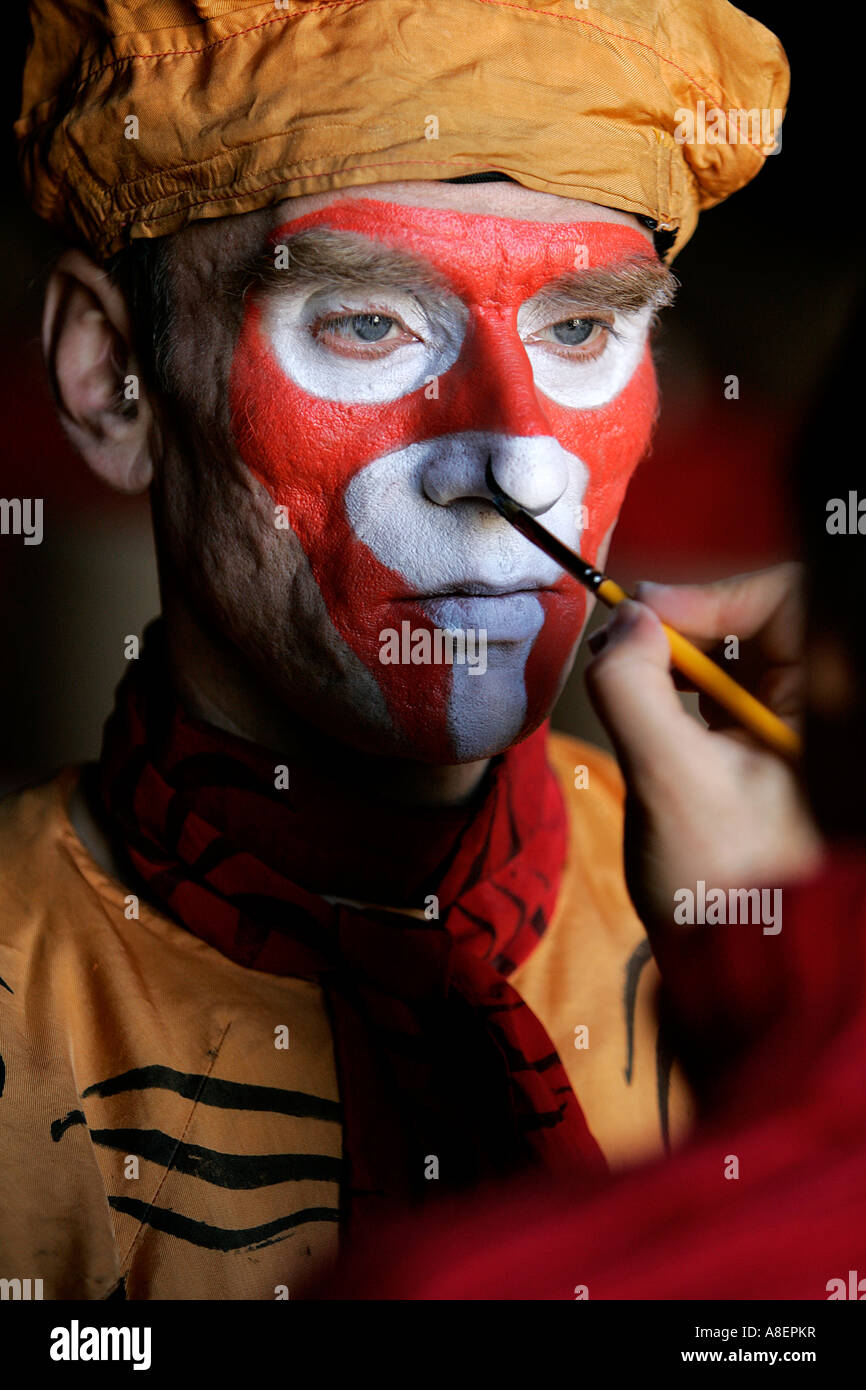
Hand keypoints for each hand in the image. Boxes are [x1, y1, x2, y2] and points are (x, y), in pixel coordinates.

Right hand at [584, 563, 823, 935]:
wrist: (736, 972)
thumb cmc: (721, 890)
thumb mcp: (667, 780)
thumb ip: (635, 689)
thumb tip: (624, 623)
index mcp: (829, 712)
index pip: (786, 601)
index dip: (713, 597)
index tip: (645, 618)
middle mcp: (823, 716)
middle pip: (763, 625)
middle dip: (688, 631)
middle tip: (627, 648)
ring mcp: (802, 738)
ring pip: (743, 660)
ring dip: (681, 665)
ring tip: (634, 688)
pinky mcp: (774, 759)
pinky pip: (733, 700)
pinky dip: (687, 698)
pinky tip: (655, 719)